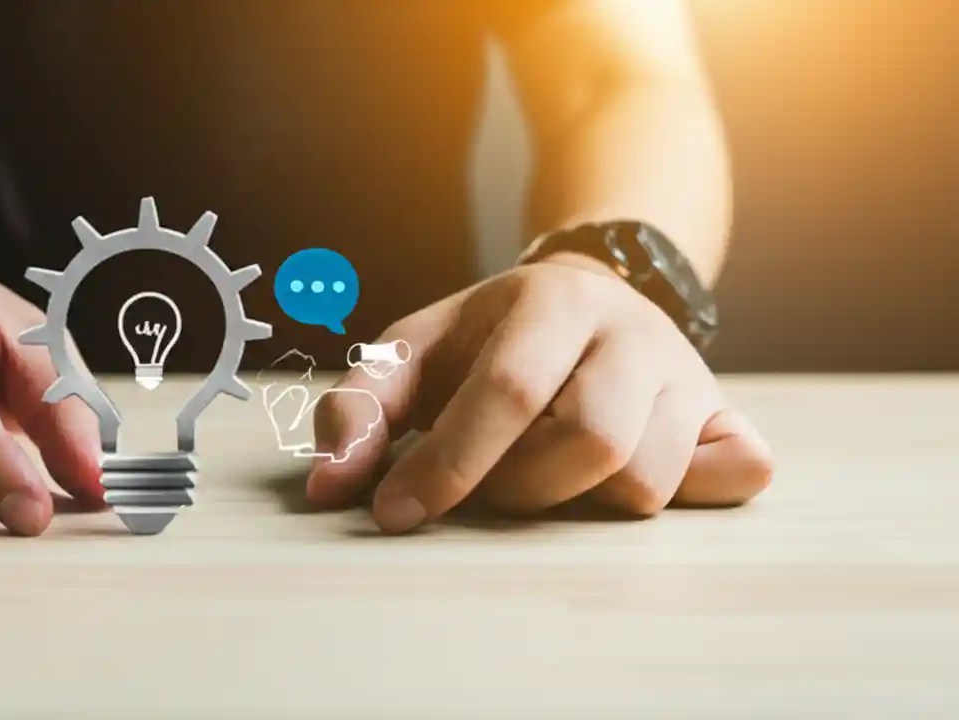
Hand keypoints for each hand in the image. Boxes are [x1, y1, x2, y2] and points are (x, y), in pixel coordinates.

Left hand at [309, 253, 772, 532]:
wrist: (589, 296)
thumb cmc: (489, 340)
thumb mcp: (415, 351)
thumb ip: (361, 409)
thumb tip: (328, 489)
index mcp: (550, 300)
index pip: (508, 389)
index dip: (449, 462)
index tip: (396, 516)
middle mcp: (631, 331)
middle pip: (592, 439)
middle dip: (521, 487)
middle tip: (491, 485)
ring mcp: (689, 375)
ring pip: (650, 478)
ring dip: (583, 504)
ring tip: (549, 476)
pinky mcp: (728, 416)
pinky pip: (738, 473)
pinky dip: (689, 493)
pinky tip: (631, 477)